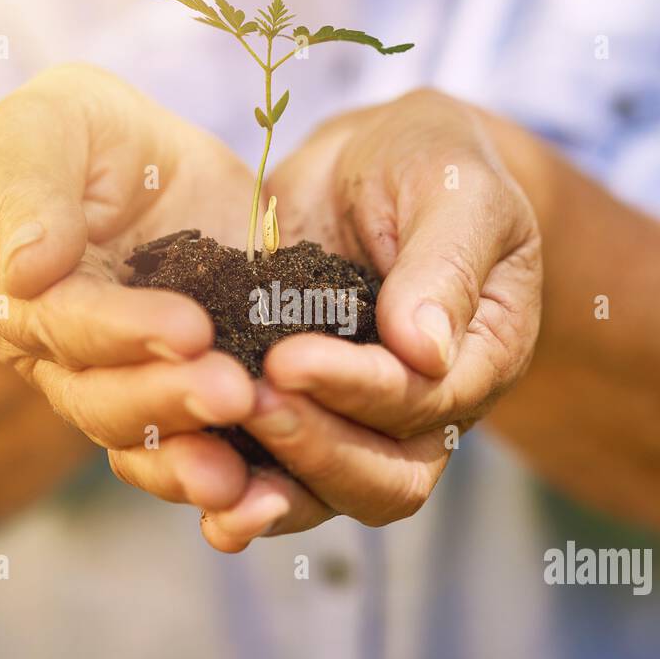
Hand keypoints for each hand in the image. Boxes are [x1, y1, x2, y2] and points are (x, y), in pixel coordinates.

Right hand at [0, 64, 259, 511]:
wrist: (144, 165)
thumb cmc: (81, 136)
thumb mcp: (47, 124)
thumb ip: (26, 184)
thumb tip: (27, 269)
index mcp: (10, 292)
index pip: (60, 325)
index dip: (121, 333)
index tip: (189, 328)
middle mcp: (60, 358)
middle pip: (101, 401)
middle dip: (167, 402)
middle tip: (232, 392)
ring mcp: (124, 385)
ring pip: (145, 444)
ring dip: (191, 463)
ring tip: (243, 479)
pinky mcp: (187, 393)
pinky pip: (196, 453)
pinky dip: (230, 481)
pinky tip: (267, 499)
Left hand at [196, 89, 542, 550]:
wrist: (372, 165)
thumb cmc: (432, 166)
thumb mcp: (457, 191)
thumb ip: (445, 264)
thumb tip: (424, 352)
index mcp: (479, 358)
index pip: (425, 403)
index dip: (360, 391)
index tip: (292, 358)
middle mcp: (425, 412)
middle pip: (384, 479)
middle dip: (314, 448)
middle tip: (248, 399)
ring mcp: (361, 423)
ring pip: (328, 493)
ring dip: (270, 490)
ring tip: (208, 469)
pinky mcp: (298, 412)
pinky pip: (271, 472)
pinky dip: (230, 482)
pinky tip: (180, 471)